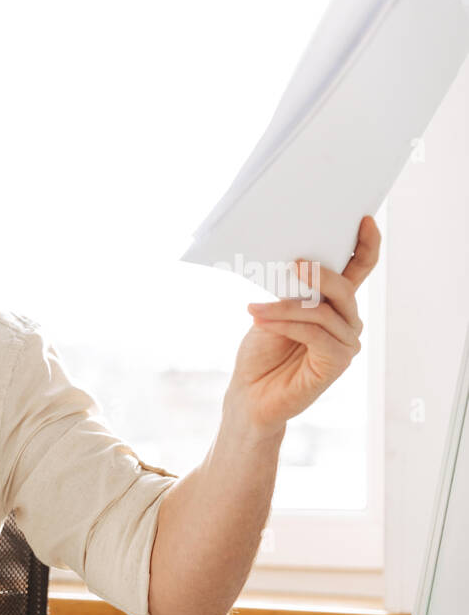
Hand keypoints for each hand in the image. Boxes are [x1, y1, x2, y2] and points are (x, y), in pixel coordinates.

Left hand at [224, 215, 380, 436]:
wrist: (249, 394)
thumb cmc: (261, 351)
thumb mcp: (273, 310)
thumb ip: (292, 291)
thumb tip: (297, 264)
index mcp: (334, 305)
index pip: (358, 271)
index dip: (365, 246)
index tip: (364, 221)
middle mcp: (346, 322)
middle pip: (344, 289)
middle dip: (319, 274)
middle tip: (295, 264)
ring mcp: (345, 344)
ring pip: (324, 312)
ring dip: (288, 307)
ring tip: (256, 309)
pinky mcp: (336, 363)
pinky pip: (316, 334)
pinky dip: (287, 325)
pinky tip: (261, 320)